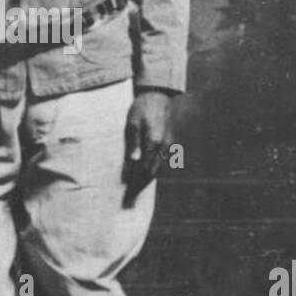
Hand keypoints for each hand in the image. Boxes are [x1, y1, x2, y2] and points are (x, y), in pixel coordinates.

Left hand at [122, 90, 174, 207]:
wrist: (158, 95)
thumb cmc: (141, 108)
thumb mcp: (132, 123)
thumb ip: (133, 144)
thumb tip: (133, 162)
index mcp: (153, 143)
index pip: (143, 170)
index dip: (135, 184)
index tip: (126, 195)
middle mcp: (163, 147)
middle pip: (151, 173)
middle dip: (140, 187)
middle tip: (129, 199)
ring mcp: (168, 145)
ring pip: (157, 169)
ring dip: (146, 181)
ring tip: (135, 191)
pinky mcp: (169, 142)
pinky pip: (160, 162)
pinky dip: (152, 171)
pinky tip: (144, 175)